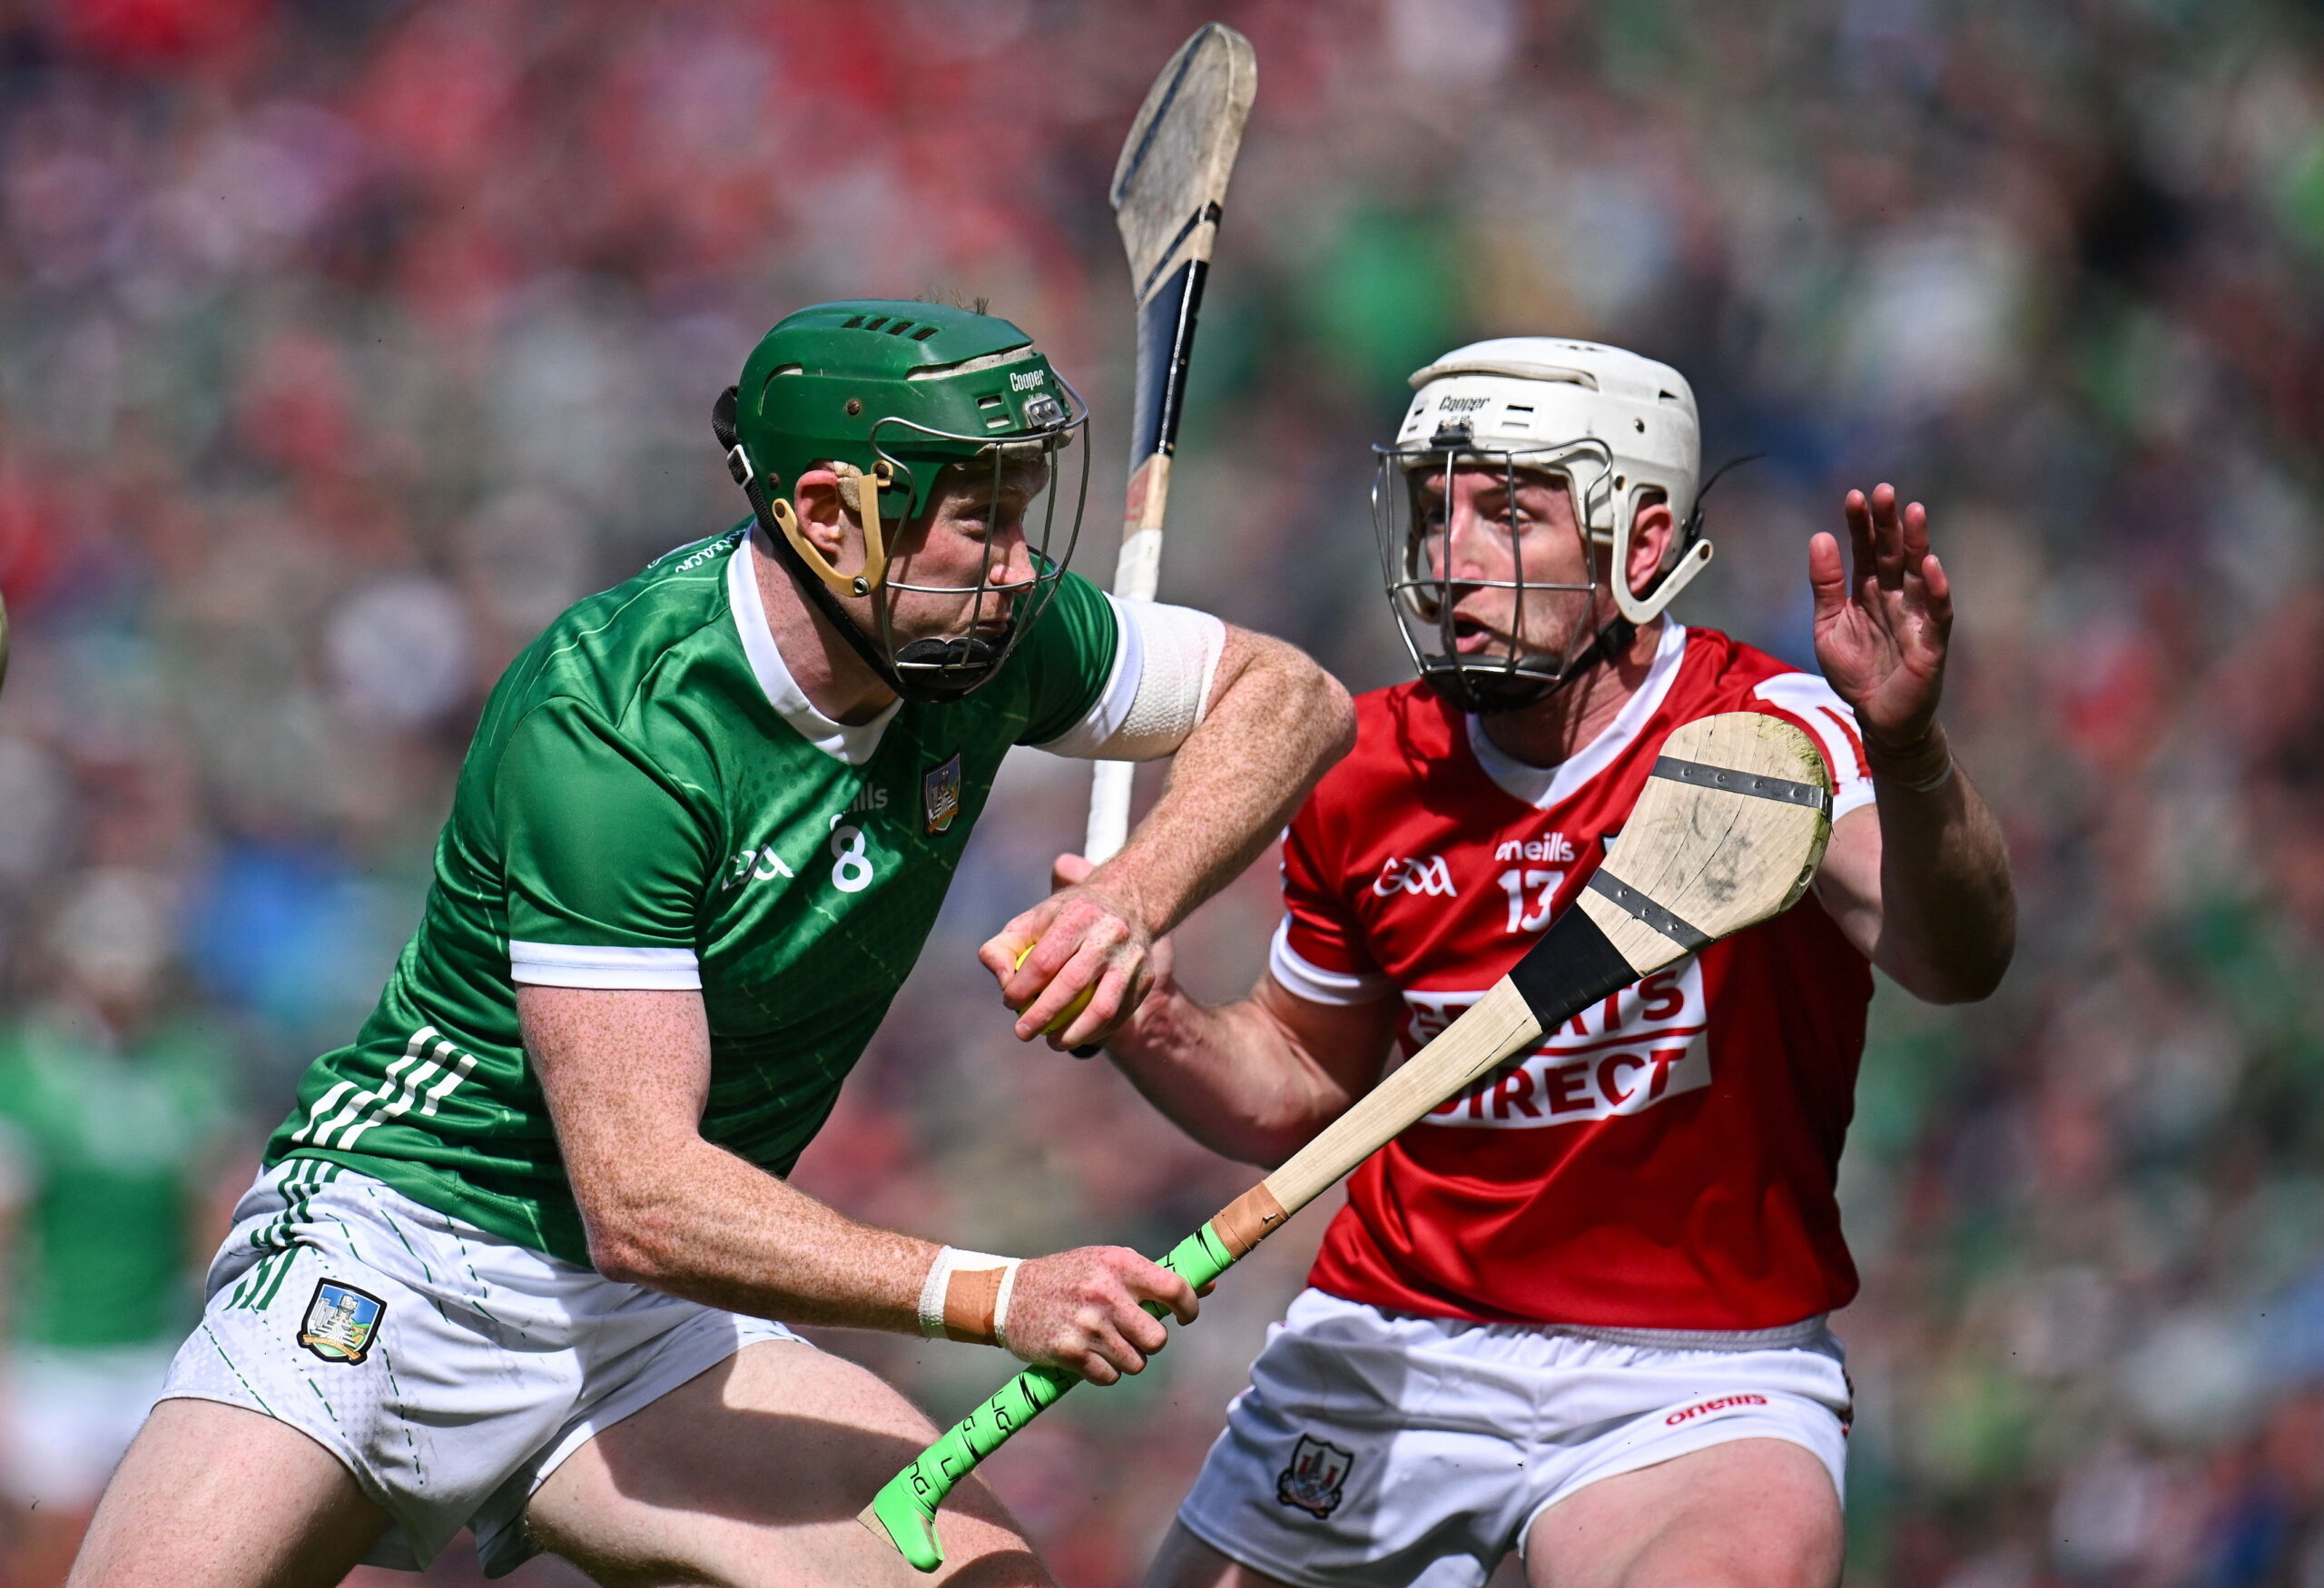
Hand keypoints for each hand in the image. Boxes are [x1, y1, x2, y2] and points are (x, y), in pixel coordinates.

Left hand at [979, 858, 1157, 1049]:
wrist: (1126, 903)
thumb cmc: (1065, 919)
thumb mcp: (1029, 921)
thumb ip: (1001, 949)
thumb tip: (1005, 983)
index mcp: (1078, 915)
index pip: (1045, 960)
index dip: (1023, 987)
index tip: (1009, 1003)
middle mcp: (1110, 935)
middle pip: (1073, 984)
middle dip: (1043, 1015)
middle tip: (1022, 1033)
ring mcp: (1132, 958)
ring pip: (1104, 1008)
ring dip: (1074, 1034)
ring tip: (1052, 1043)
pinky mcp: (1146, 978)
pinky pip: (1119, 1016)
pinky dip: (1096, 1033)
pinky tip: (1076, 1037)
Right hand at [1004, 1245, 1197, 1383]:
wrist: (1008, 1295)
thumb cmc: (1068, 1277)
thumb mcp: (1107, 1264)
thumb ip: (1154, 1277)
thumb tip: (1211, 1284)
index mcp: (1118, 1263)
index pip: (1175, 1289)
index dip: (1189, 1308)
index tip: (1185, 1316)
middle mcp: (1105, 1292)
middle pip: (1158, 1339)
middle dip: (1149, 1341)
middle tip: (1132, 1333)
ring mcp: (1087, 1324)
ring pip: (1136, 1362)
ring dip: (1125, 1358)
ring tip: (1103, 1341)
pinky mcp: (1070, 1352)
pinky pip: (1109, 1377)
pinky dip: (1102, 1371)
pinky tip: (1086, 1353)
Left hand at [1809, 484, 1952, 754]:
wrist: (1876, 718)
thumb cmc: (1856, 672)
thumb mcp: (1828, 626)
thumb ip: (1825, 585)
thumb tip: (1819, 537)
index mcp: (1868, 591)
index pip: (1866, 550)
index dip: (1861, 525)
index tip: (1854, 497)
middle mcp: (1895, 597)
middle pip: (1893, 553)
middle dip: (1889, 523)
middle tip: (1884, 492)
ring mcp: (1916, 616)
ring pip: (1918, 573)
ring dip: (1917, 543)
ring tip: (1914, 512)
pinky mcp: (1932, 642)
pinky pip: (1937, 612)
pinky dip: (1934, 589)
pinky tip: (1929, 565)